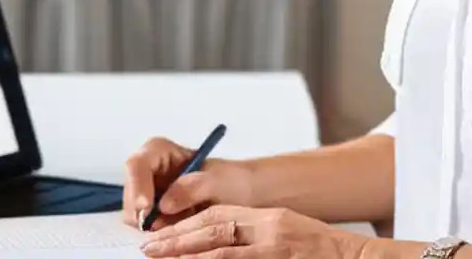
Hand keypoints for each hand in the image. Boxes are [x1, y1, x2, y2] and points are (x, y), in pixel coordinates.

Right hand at [123, 136, 255, 229]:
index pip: (137, 165)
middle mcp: (149, 170)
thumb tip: (164, 203)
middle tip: (166, 226)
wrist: (246, 196)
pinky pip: (145, 227)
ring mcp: (149, 192)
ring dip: (154, 225)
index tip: (146, 208)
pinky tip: (180, 227)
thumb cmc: (234, 180)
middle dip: (144, 213)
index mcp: (160, 151)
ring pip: (135, 214)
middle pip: (130, 193)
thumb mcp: (218, 180)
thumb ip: (191, 187)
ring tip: (183, 222)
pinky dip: (160, 232)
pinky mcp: (154, 213)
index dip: (137, 186)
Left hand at [139, 205, 371, 258]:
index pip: (219, 216)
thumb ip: (253, 235)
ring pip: (223, 253)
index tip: (161, 237)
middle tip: (150, 251)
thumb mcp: (287, 233)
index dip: (187, 226)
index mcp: (269, 217)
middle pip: (215, 231)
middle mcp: (270, 230)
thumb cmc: (322, 251)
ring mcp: (276, 250)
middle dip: (179, 242)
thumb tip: (211, 246)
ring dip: (191, 258)